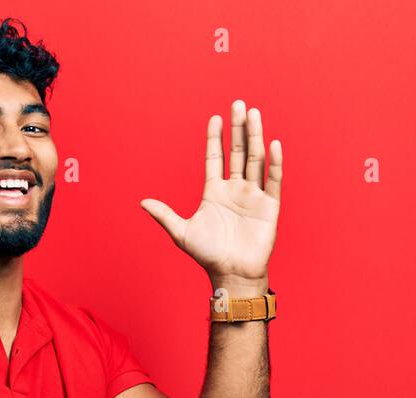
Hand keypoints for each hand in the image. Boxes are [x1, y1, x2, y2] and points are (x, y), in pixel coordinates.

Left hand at [140, 99, 281, 294]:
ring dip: (255, 137)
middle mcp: (235, 189)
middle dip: (238, 128)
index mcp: (214, 192)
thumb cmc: (208, 255)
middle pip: (237, 152)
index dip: (215, 138)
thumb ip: (164, 215)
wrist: (232, 274)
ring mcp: (253, 195)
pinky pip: (273, 180)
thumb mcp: (181, 233)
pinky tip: (272, 144)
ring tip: (254, 114)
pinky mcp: (269, 206)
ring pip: (255, 159)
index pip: (215, 158)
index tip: (215, 118)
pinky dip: (273, 162)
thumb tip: (142, 202)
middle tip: (237, 104)